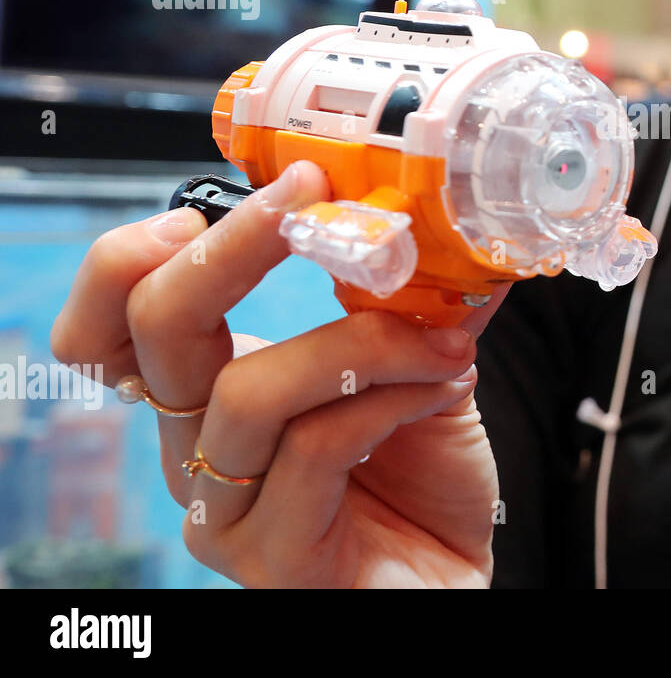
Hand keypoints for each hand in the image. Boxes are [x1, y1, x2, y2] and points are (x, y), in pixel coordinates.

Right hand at [51, 161, 511, 587]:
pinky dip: (390, 399)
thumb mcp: (413, 364)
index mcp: (214, 387)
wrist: (451, 576)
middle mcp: (198, 444)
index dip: (150, 246)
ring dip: (366, 343)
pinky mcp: (268, 555)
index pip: (121, 311)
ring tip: (446, 345)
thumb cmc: (424, 477)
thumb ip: (403, 299)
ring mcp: (224, 506)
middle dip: (233, 248)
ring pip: (252, 390)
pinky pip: (314, 448)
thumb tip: (431, 212)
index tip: (265, 193)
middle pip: (154, 327)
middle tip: (313, 203)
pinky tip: (442, 391)